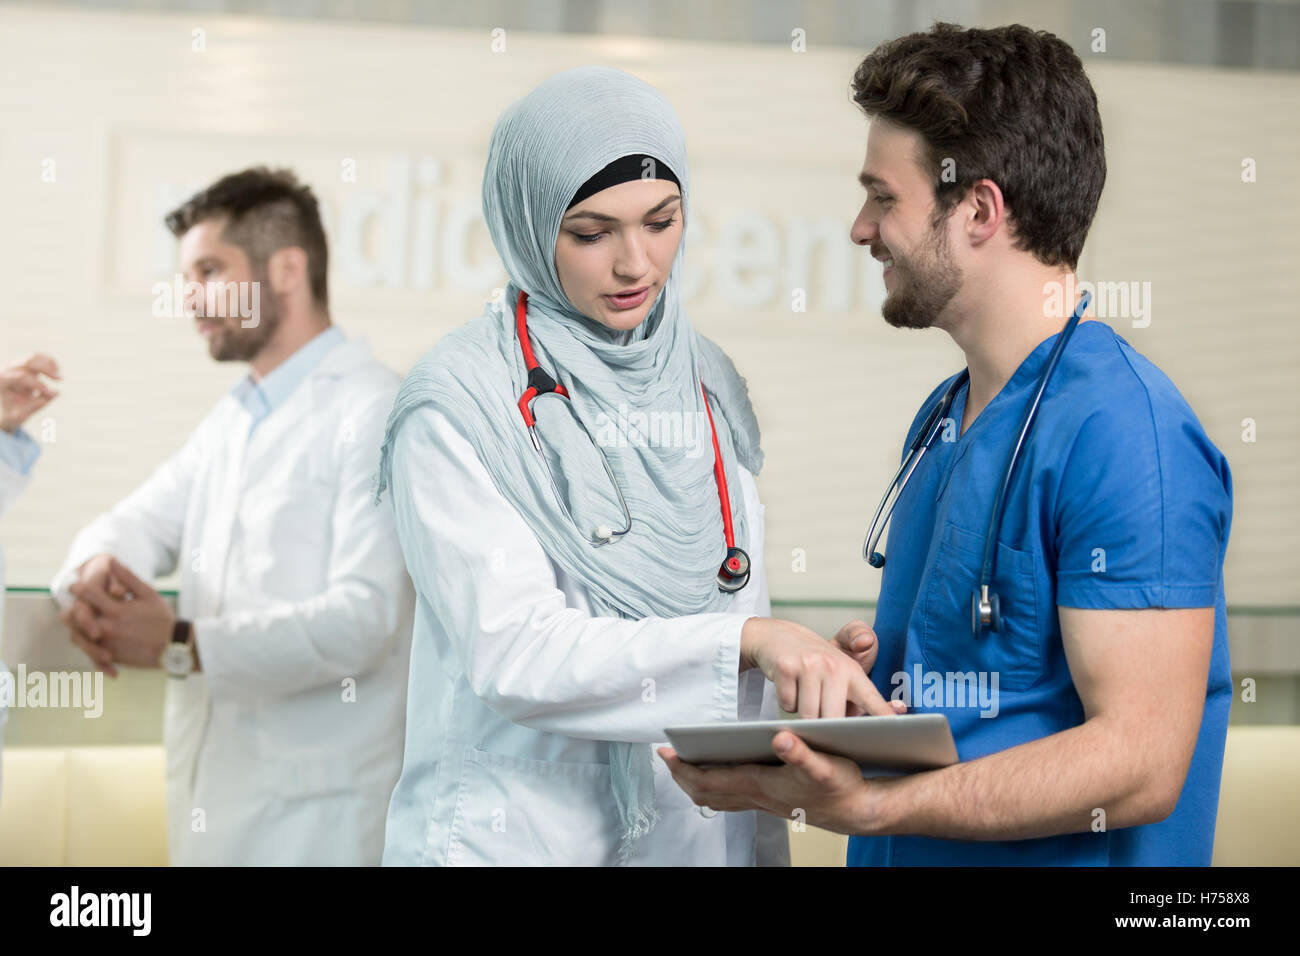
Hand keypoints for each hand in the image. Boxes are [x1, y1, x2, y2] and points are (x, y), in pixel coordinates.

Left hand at [0, 353, 59, 432]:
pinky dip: (50, 363)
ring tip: (59, 377)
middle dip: (46, 369)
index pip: (23, 377)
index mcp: (2, 380)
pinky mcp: (25, 364)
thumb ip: (37, 404)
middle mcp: (8, 369)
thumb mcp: (21, 414)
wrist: (5, 409)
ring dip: (50, 364)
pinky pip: (39, 357)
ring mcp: (16, 365)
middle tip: (60, 379)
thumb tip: (57, 392)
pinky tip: (57, 372)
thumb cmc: (12, 412)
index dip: (40, 385)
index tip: (52, 394)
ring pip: (35, 356)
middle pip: (29, 361)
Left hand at [66, 559, 173, 668]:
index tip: (74, 585)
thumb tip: (112, 561)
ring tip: (75, 626)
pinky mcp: (111, 657)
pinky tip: (88, 640)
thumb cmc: (162, 618)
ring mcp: (109, 645)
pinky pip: (91, 652)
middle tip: (67, 608)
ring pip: (80, 637)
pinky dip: (87, 645)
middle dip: (71, 611)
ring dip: (75, 629)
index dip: (79, 588)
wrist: (173, 648)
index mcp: (117, 610)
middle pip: (78, 619)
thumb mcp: (148, 594)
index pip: (90, 595)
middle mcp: (109, 628)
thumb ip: (128, 578)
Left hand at [658, 730, 879, 834]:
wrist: (857, 810)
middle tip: (665, 756)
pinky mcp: (768, 801)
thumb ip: (802, 752)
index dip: (686, 768)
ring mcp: (761, 802)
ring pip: (716, 798)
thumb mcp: (826, 764)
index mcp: (762, 784)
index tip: (667, 753)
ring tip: (682, 764)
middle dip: (682, 775)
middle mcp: (757, 796)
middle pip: (706, 791)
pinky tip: (714, 774)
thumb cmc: (841, 786)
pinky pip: (730, 798)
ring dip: (695, 782)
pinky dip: (713, 787)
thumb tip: (781, 738)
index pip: (712, 780)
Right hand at [739, 617, 904, 718]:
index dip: (882, 713)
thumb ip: (866, 696)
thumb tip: (897, 710)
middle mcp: (833, 666)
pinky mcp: (785, 667)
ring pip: (808, 715)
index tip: (894, 727)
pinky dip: (788, 703)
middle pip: (833, 718)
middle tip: (823, 711)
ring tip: (806, 695)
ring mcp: (808, 665)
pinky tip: (791, 688)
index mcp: (852, 671)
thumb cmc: (818, 663)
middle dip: (827, 724)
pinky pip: (787, 705)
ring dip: (804, 714)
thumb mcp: (844, 674)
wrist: (781, 637)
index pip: (870, 697)